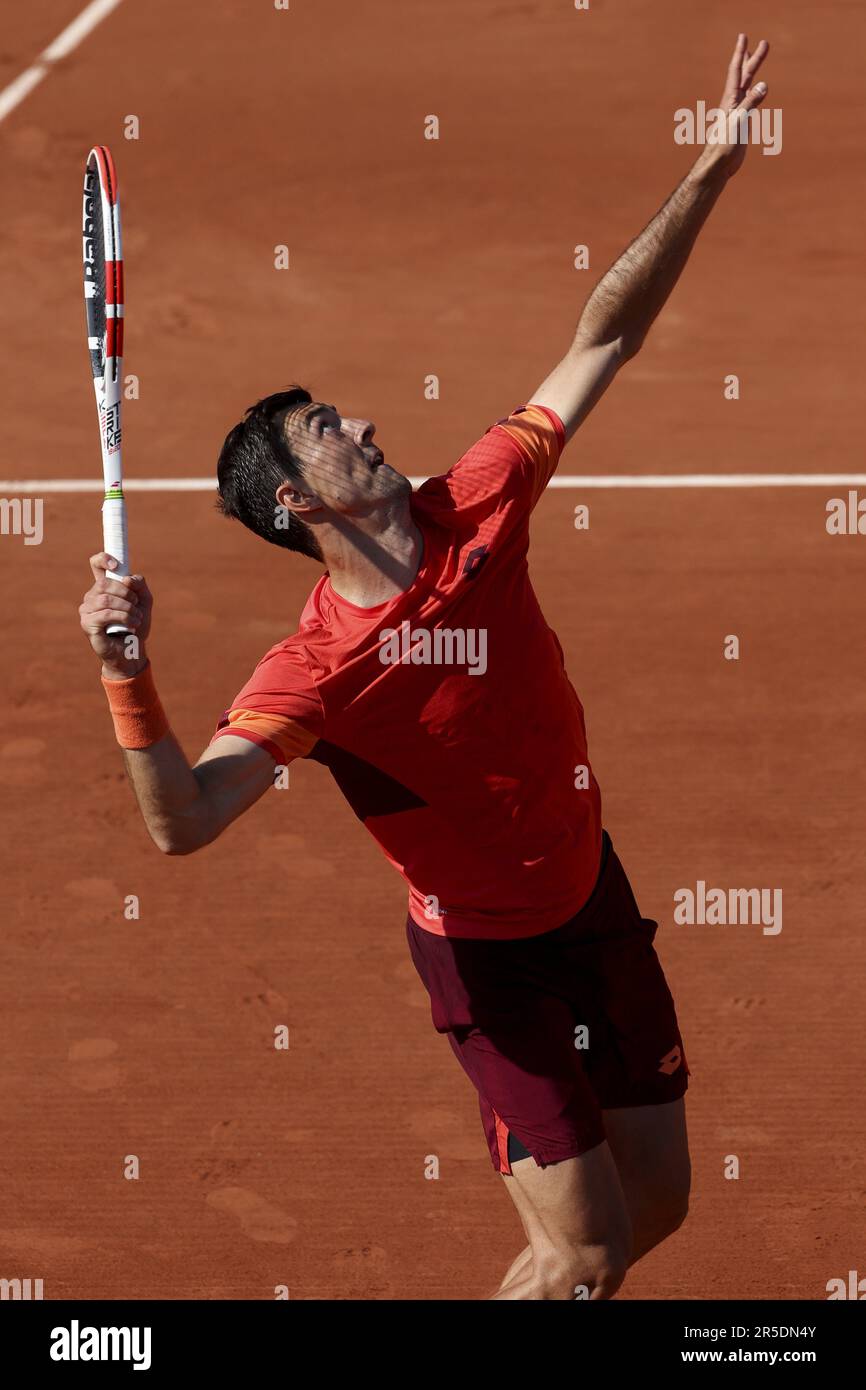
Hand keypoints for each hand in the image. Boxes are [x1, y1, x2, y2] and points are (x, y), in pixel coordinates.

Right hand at [79, 552, 152, 678]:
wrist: (133, 651)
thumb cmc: (136, 625)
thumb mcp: (144, 602)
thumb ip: (140, 585)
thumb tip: (126, 578)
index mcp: (104, 587)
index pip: (96, 564)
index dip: (103, 559)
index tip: (116, 566)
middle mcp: (92, 596)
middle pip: (105, 583)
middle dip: (126, 593)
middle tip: (137, 605)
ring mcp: (87, 610)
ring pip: (106, 599)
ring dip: (127, 608)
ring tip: (136, 618)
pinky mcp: (87, 624)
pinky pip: (105, 614)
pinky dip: (123, 618)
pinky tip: (131, 625)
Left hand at [694, 34, 769, 181]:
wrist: (718, 166)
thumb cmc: (724, 145)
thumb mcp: (739, 122)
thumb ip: (751, 103)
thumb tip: (764, 85)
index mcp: (731, 100)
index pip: (737, 71)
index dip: (741, 53)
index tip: (743, 36)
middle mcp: (733, 102)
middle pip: (745, 75)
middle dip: (753, 58)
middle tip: (764, 42)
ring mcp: (738, 112)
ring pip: (747, 86)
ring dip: (751, 71)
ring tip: (753, 58)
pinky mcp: (741, 122)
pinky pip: (750, 101)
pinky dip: (754, 92)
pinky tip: (756, 90)